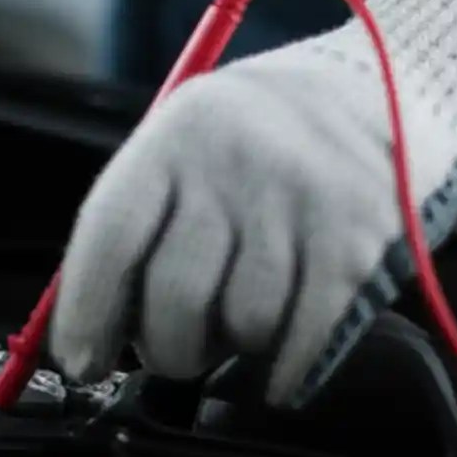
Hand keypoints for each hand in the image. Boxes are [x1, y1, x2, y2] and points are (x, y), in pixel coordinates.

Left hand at [49, 0, 456, 406]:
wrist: (377, 89)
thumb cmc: (250, 143)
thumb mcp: (180, 150)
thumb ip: (134, 230)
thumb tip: (85, 333)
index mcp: (172, 139)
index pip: (110, 236)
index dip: (87, 312)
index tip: (79, 362)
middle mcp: (233, 163)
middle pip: (176, 297)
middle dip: (166, 347)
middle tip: (173, 351)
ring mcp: (300, 199)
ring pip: (242, 324)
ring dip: (234, 343)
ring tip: (242, 312)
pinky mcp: (359, 240)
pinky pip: (303, 338)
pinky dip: (285, 368)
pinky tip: (279, 363)